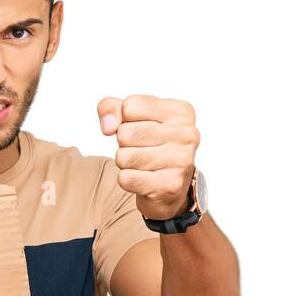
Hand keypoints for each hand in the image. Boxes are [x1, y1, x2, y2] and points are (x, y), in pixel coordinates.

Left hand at [97, 94, 198, 220]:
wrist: (167, 189)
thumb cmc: (149, 147)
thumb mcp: (130, 118)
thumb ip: (111, 108)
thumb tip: (108, 126)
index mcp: (181, 111)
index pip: (130, 106)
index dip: (124, 120)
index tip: (141, 129)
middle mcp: (187, 134)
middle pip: (125, 133)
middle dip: (123, 144)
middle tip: (141, 151)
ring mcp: (182, 160)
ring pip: (123, 157)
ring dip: (126, 164)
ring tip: (143, 165)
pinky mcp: (170, 185)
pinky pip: (126, 178)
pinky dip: (127, 181)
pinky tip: (144, 180)